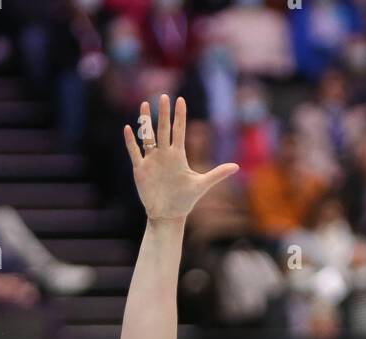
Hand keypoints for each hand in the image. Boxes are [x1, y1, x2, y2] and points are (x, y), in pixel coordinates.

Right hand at [123, 93, 237, 222]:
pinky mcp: (141, 169)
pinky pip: (134, 152)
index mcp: (178, 156)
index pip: (179, 131)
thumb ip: (218, 174)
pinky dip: (131, 142)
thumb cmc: (185, 200)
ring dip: (146, 122)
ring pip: (147, 136)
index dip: (180, 116)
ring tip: (145, 104)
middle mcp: (164, 154)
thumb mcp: (202, 185)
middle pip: (163, 129)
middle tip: (163, 96)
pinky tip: (129, 128)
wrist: (169, 215)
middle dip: (164, 113)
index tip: (181, 100)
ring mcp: (152, 160)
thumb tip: (237, 166)